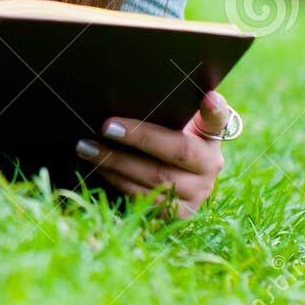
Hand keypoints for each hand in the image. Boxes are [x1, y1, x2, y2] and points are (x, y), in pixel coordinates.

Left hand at [76, 91, 231, 219]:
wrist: (174, 177)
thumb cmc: (167, 138)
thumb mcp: (175, 121)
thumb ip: (174, 104)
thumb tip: (180, 89)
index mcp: (211, 138)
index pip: (217, 120)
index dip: (214, 110)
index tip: (208, 97)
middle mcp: (210, 168)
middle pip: (176, 152)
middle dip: (138, 139)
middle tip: (106, 126)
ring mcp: (195, 195)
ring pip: (156, 180)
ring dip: (116, 163)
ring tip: (87, 147)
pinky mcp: (176, 214)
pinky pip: (144, 199)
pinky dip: (117, 182)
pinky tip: (97, 168)